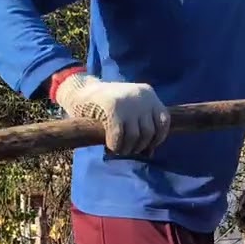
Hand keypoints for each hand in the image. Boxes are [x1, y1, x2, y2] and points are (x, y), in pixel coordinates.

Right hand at [54, 72, 170, 155]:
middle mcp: (141, 96)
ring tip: (119, 149)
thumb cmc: (105, 105)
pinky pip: (119, 137)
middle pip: (149, 132)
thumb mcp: (129, 110)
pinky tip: (110, 147)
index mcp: (148, 93)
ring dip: (127, 149)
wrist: (80, 90)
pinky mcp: (112, 109)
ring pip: (136, 137)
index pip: (164, 121)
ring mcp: (127, 102)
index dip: (158, 138)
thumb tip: (150, 154)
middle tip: (128, 149)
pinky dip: (115, 146)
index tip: (147, 146)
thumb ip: (141, 125)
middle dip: (139, 146)